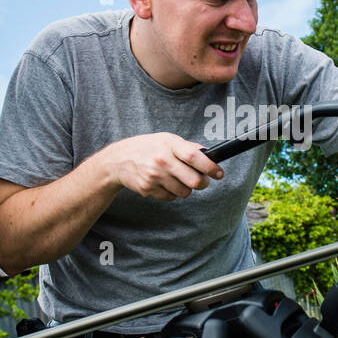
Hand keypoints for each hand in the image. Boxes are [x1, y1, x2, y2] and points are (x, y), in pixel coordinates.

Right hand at [102, 132, 223, 200]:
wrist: (118, 160)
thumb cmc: (147, 147)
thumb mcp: (166, 139)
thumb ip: (187, 147)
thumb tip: (209, 154)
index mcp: (169, 145)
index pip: (195, 157)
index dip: (210, 167)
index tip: (219, 173)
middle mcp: (162, 160)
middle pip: (194, 181)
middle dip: (202, 183)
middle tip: (202, 181)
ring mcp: (154, 176)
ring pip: (184, 192)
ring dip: (186, 189)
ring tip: (178, 179)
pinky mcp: (148, 189)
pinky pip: (170, 197)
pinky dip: (172, 193)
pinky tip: (164, 183)